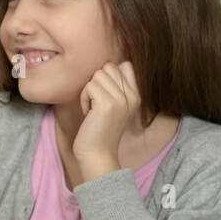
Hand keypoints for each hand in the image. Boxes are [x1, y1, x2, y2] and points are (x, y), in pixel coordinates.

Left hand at [72, 61, 140, 179]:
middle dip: (96, 83)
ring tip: (93, 109)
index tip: (105, 96)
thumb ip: (115, 86)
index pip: (125, 65)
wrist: (97, 154)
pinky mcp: (107, 103)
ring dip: (89, 91)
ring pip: (97, 75)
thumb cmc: (99, 129)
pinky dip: (84, 99)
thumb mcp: (114, 106)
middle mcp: (133, 95)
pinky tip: (89, 113)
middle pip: (108, 67)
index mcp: (137, 95)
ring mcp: (122, 99)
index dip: (109, 76)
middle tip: (97, 103)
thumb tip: (104, 67)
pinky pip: (88, 86)